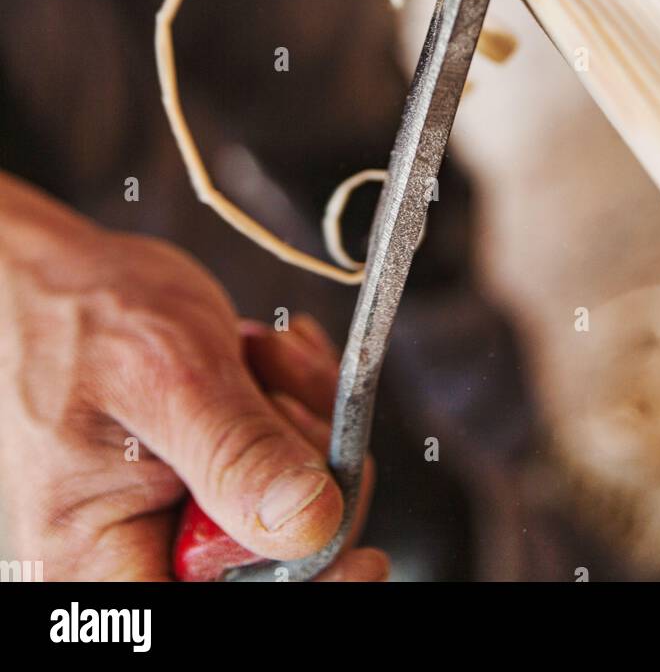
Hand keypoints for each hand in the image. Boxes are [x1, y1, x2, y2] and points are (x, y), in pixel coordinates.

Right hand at [0, 171, 386, 581]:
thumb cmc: (84, 315)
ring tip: (254, 356)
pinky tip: (264, 360)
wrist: (68, 273)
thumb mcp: (168, 377)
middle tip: (276, 382)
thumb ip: (236, 454)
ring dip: (299, 417)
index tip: (364, 555)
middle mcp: (144, 556)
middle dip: (303, 465)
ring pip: (298, 505)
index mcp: (106, 564)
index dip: (301, 588)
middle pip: (277, 559)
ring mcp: (182, 518)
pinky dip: (297, 405)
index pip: (216, 613)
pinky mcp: (213, 482)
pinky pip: (291, 467)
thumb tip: (309, 524)